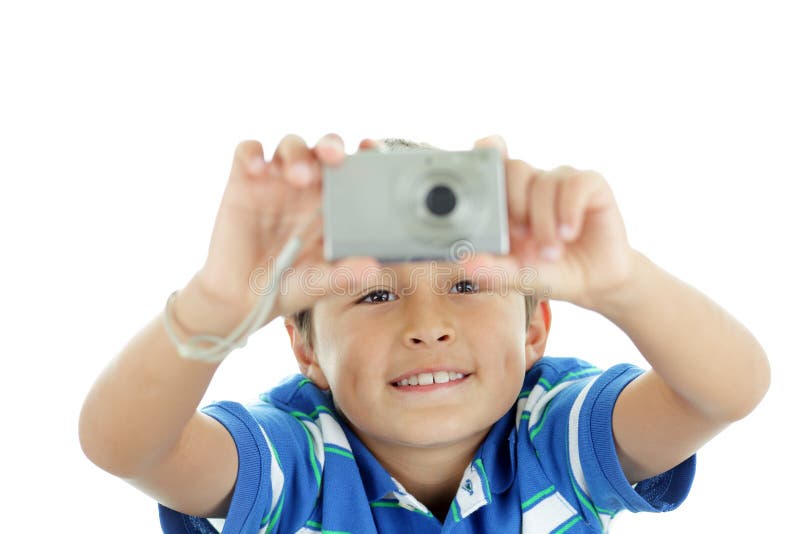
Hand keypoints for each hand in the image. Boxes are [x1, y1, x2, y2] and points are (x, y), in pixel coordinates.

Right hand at [192, 134, 381, 325]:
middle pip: (325, 148)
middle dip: (332, 145)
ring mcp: (277, 180)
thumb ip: (344, 276)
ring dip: (297, 153)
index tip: (373, 150)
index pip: (357, 168)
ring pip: (291, 145)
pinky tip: (256, 170)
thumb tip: (373, 271)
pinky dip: (253, 154)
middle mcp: (310, 186)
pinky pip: (248, 152)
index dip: (368, 153)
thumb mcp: (318, 284)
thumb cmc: (287, 286)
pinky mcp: (244, 181)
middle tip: (334, 158)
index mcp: (336, 204)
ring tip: (298, 177)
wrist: (240, 298)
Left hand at [463, 135, 637, 309]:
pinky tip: (568, 234)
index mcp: (507, 199)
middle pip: (513, 169)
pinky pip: (575, 184)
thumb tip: (465, 263)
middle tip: (522, 235)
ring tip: (551, 252)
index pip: (491, 161)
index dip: (486, 153)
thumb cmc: (550, 272)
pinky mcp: (590, 185)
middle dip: (514, 204)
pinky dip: (568, 210)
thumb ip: (492, 269)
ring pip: (544, 182)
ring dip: (544, 220)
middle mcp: (532, 184)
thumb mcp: (519, 276)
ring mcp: (560, 182)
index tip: (483, 155)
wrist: (595, 281)